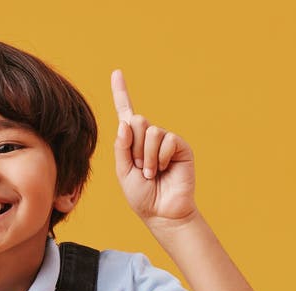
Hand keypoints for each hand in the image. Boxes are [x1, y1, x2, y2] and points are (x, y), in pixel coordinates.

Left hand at [112, 70, 196, 224]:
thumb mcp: (123, 173)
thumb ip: (122, 148)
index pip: (126, 115)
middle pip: (136, 121)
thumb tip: (126, 122)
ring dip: (146, 157)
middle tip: (140, 169)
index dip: (121, 93)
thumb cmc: (142, 196)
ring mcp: (165, 140)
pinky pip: (166, 139)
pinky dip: (160, 157)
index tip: (116, 73)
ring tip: (150, 173)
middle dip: (134, 148)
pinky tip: (163, 170)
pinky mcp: (179, 146)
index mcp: (132, 143)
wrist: (162, 212)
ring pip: (150, 131)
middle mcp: (149, 138)